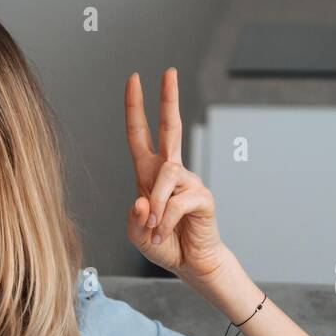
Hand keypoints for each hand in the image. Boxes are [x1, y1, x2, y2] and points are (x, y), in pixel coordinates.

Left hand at [124, 68, 229, 287]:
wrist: (192, 264)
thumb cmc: (165, 245)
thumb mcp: (137, 234)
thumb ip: (134, 218)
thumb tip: (143, 200)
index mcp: (149, 175)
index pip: (140, 135)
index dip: (134, 108)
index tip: (133, 80)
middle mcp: (170, 172)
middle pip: (169, 128)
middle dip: (168, 99)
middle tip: (169, 71)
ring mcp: (188, 182)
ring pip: (166, 177)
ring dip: (155, 207)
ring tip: (154, 230)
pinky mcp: (202, 196)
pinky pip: (177, 201)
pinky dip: (166, 221)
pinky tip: (164, 235)